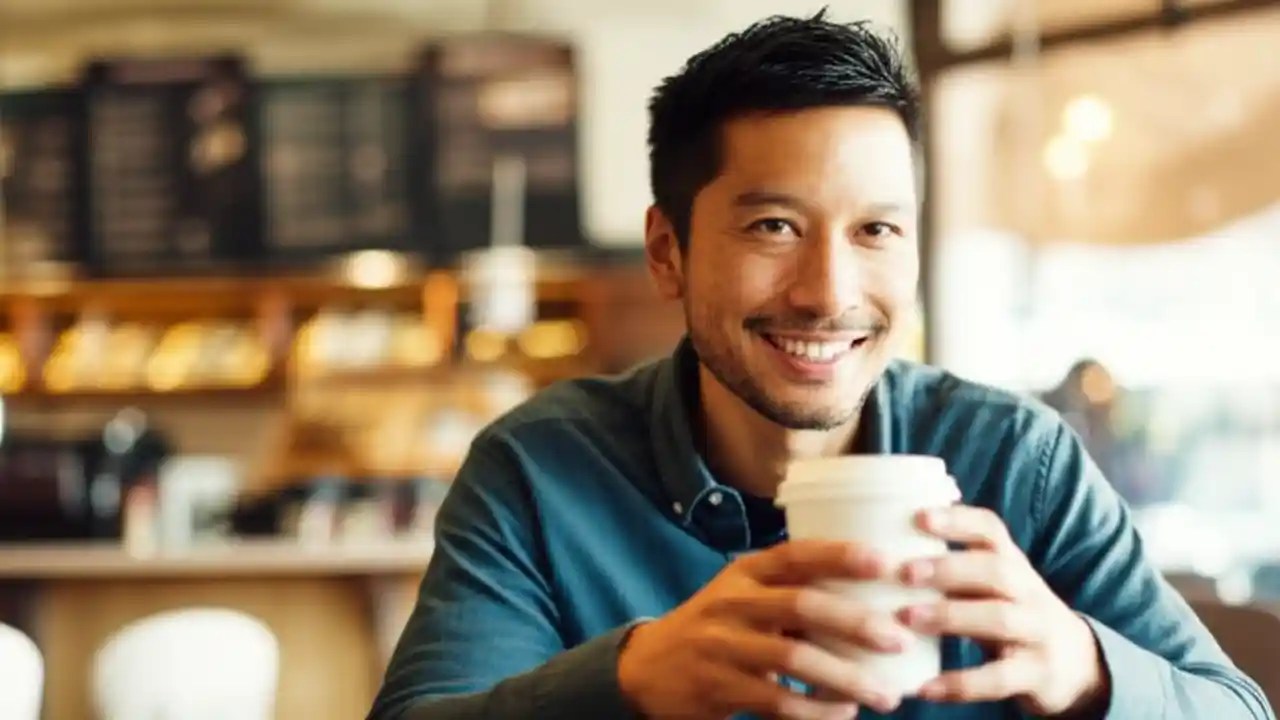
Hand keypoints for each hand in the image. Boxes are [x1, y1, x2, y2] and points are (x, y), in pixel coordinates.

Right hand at [617, 539, 911, 719]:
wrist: (649, 669)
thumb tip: (873, 594)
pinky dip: (814, 710)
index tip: (887, 562)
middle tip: (899, 639)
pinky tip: (843, 712)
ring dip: (844, 678)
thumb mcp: (744, 596)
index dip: (841, 555)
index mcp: (745, 572)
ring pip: (792, 659)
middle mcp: (732, 602)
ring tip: (885, 694)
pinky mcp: (716, 686)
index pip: (796, 554)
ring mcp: (721, 644)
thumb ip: (791, 591)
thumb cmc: (718, 627)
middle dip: (855, 623)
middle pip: (800, 605)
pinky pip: (774, 700)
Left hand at [896, 506, 1108, 716]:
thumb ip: (954, 565)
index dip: (958, 520)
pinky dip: (961, 684)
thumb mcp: (992, 583)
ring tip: (905, 618)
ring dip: (950, 616)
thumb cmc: (1011, 612)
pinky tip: (925, 688)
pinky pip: (998, 679)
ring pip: (1000, 618)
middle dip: (949, 568)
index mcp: (1011, 562)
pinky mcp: (1035, 675)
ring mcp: (1036, 633)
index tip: (919, 516)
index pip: (991, 530)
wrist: (1075, 664)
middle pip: (997, 570)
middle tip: (904, 572)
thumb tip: (885, 544)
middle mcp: (1028, 592)